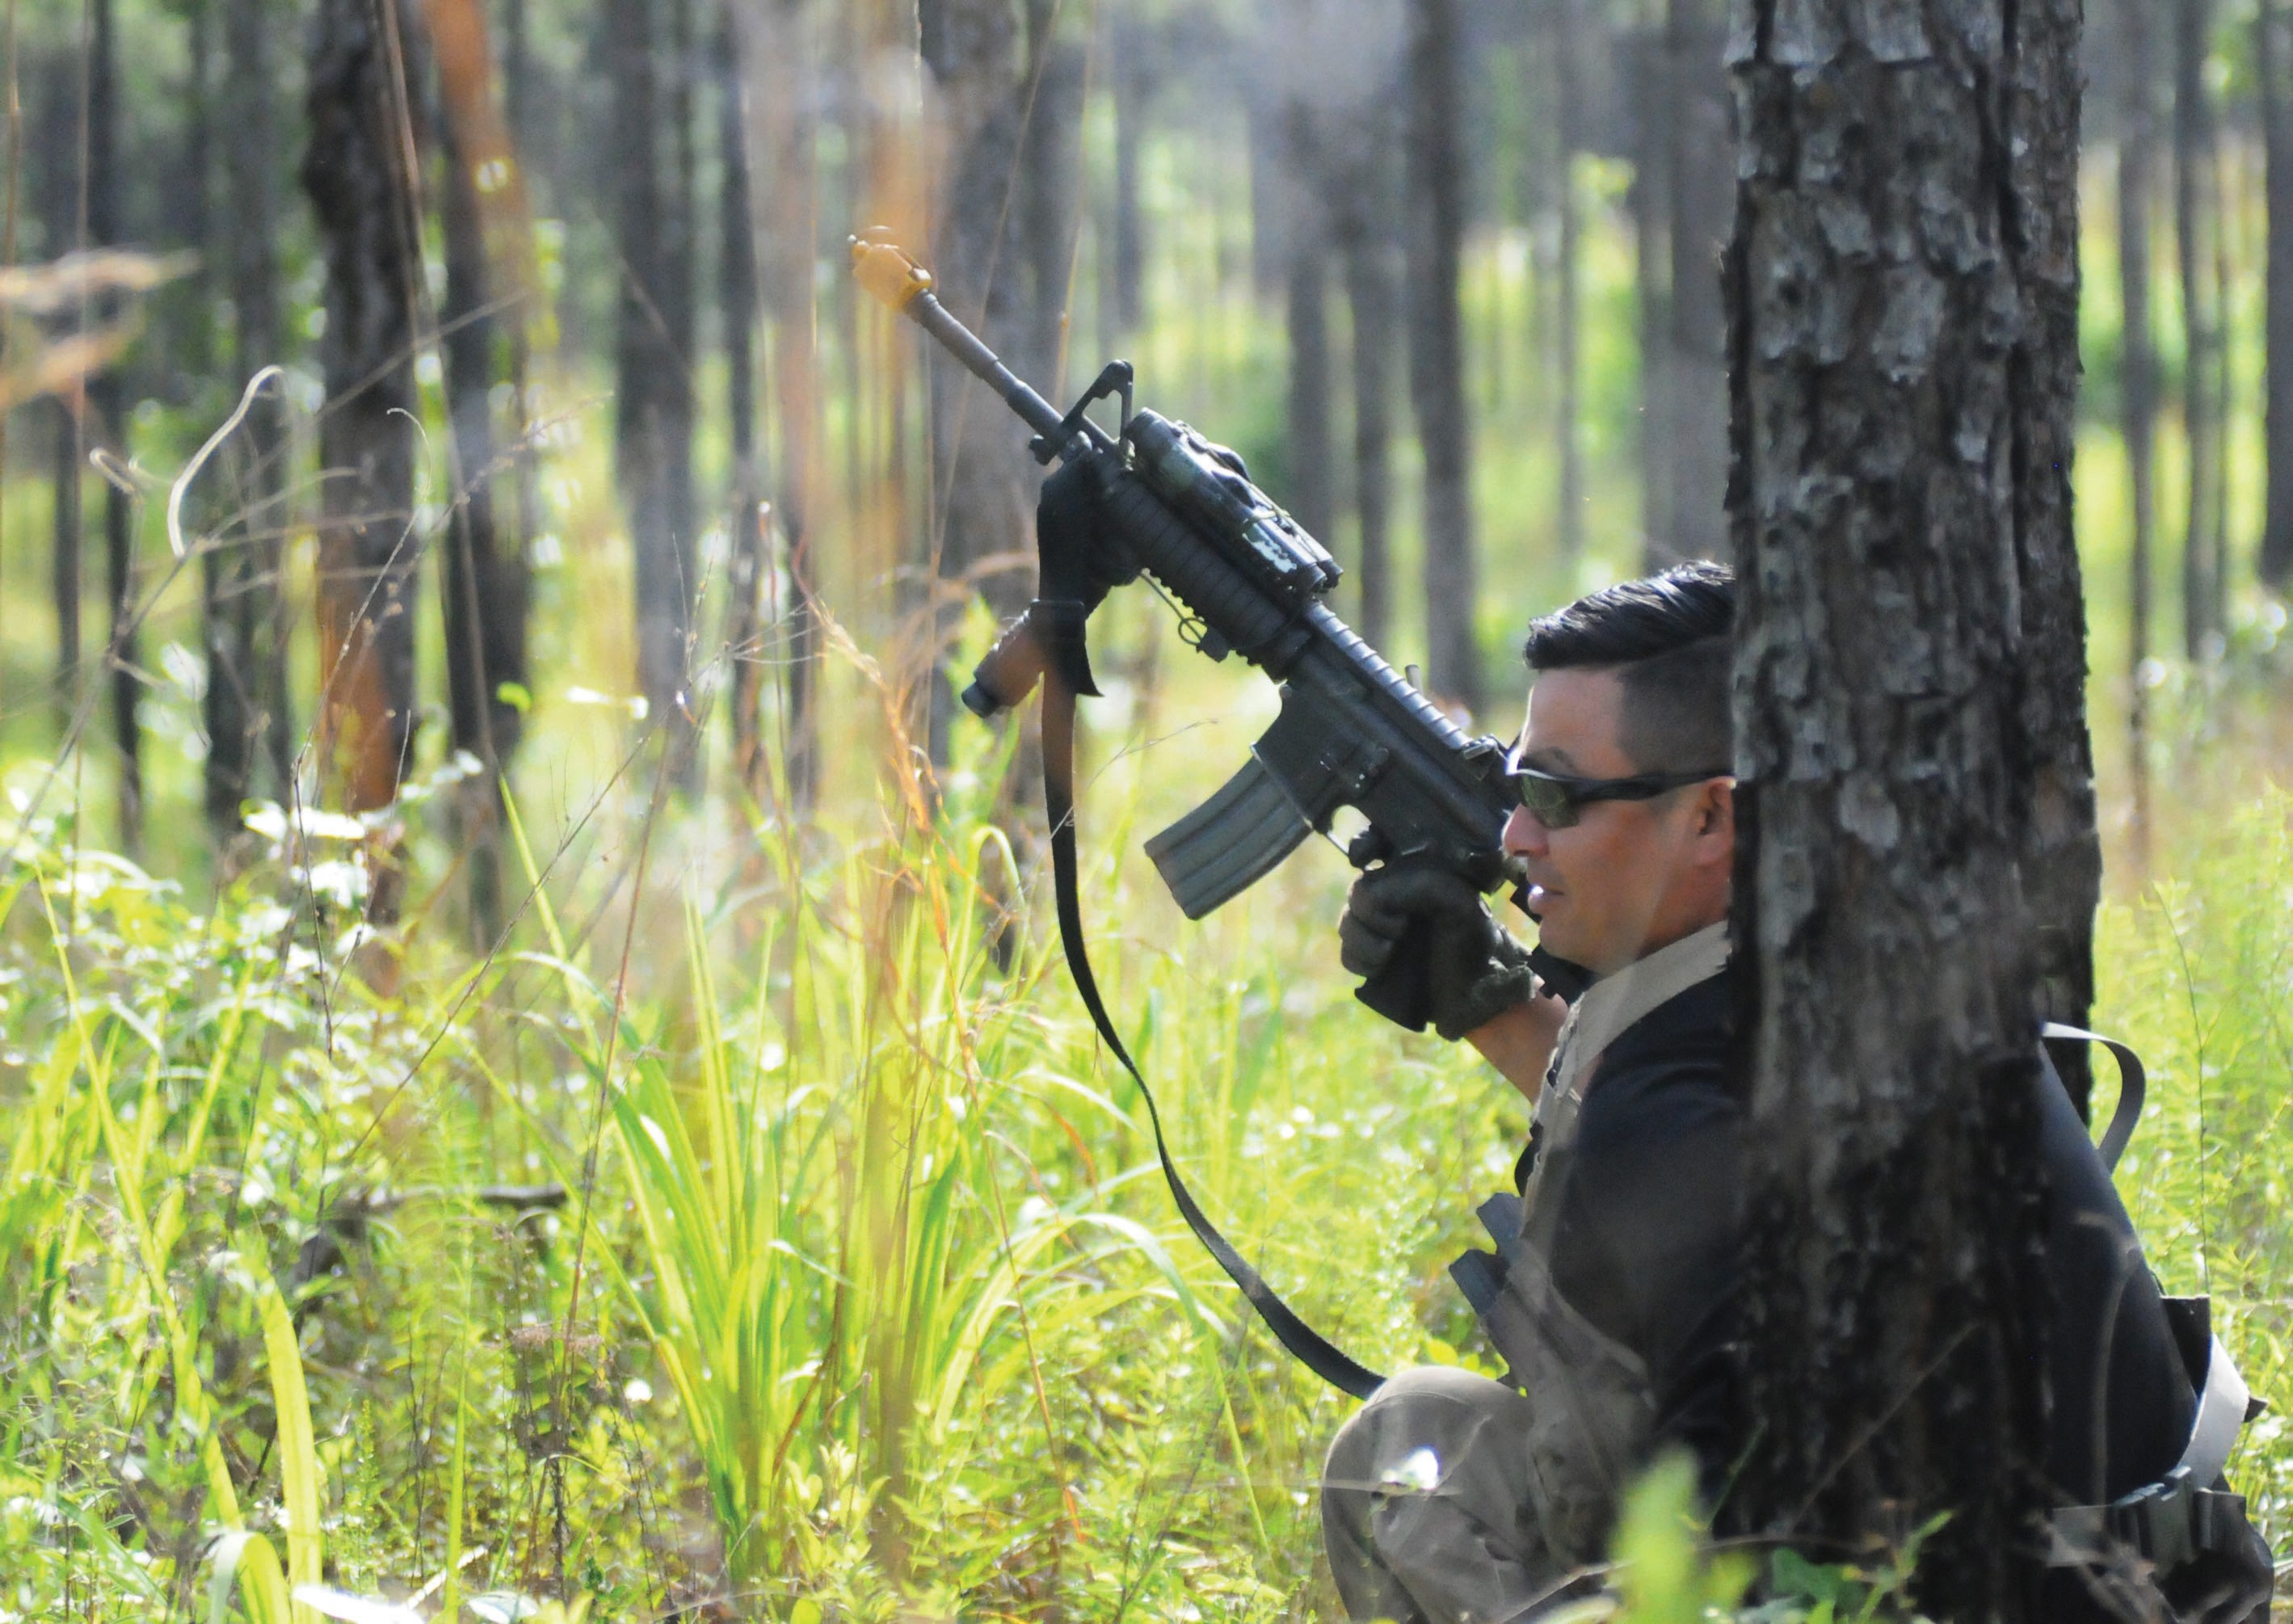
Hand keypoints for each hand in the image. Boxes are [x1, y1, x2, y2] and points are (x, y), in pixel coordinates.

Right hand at [1339, 863, 1538, 1040]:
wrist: (1474, 994)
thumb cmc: (1472, 942)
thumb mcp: (1455, 902)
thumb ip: (1416, 884)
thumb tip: (1373, 894)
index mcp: (1419, 872)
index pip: (1380, 841)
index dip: (1365, 844)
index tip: (1363, 860)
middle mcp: (1397, 894)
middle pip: (1357, 889)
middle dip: (1372, 913)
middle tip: (1401, 928)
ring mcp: (1381, 927)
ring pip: (1347, 922)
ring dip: (1365, 941)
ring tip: (1390, 952)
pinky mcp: (1373, 958)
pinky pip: (1345, 951)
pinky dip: (1360, 960)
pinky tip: (1381, 967)